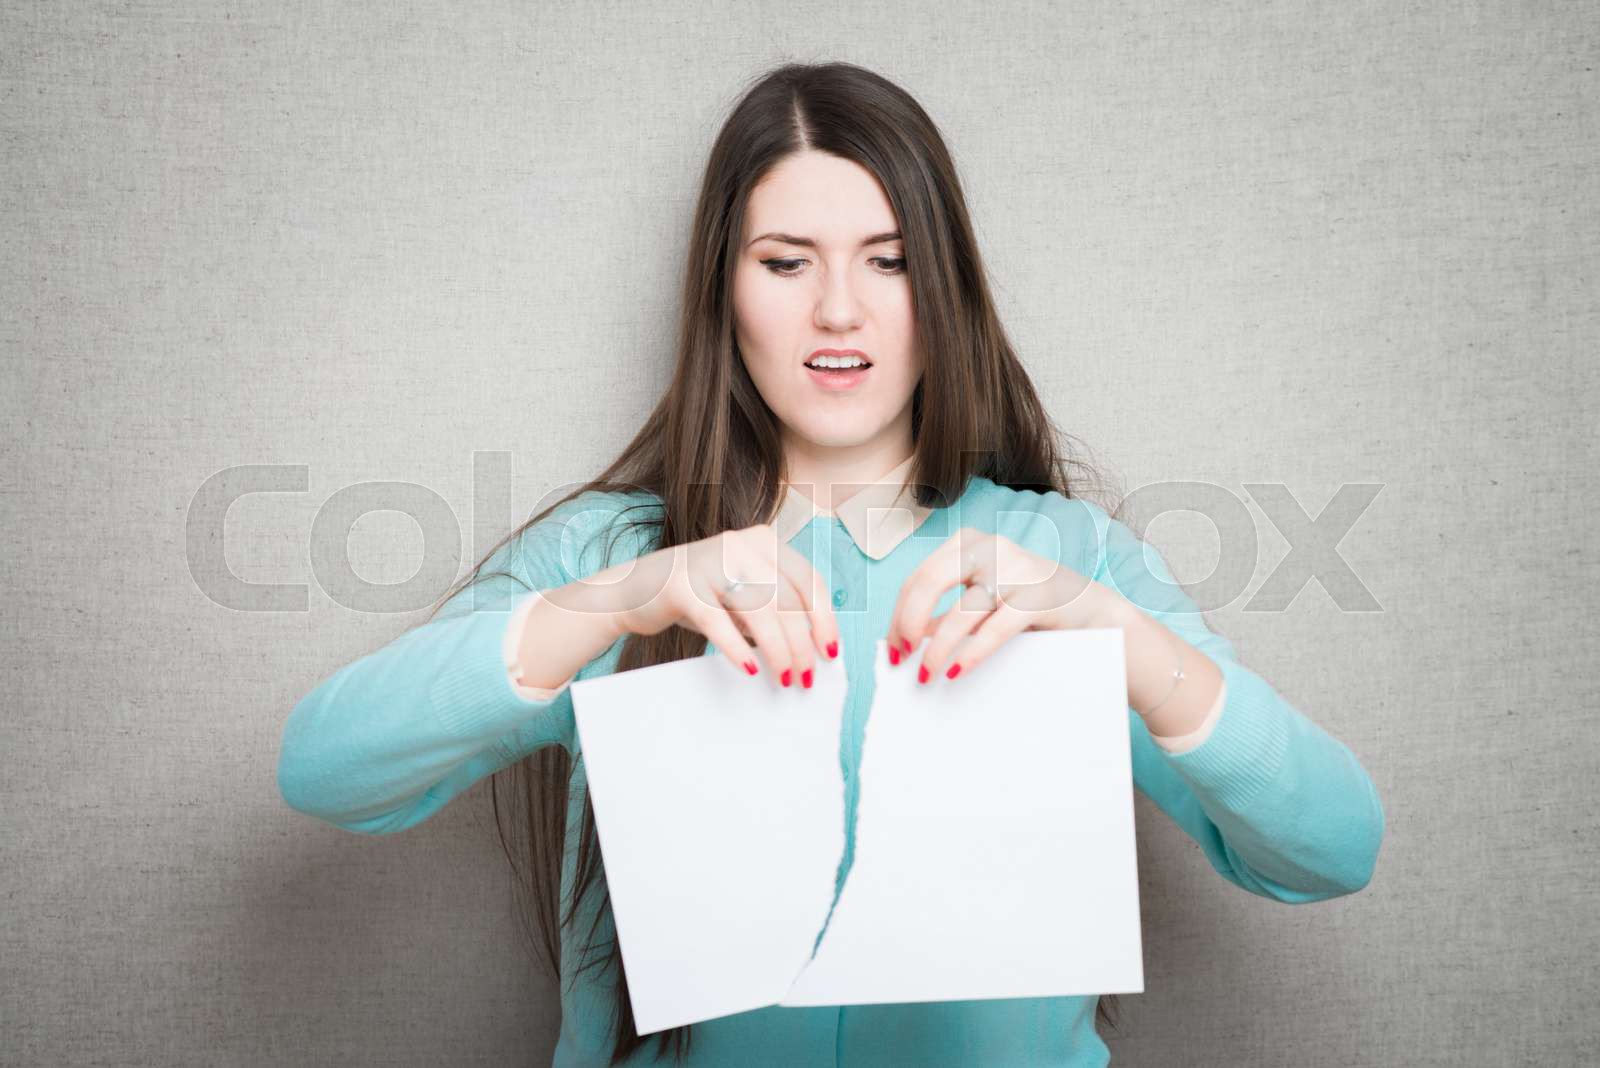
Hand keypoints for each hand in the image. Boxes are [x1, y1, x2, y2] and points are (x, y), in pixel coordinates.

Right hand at [603, 523, 839, 687]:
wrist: (634, 590)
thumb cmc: (699, 596)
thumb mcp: (743, 596)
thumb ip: (775, 611)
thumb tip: (813, 649)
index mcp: (763, 541)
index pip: (807, 580)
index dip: (824, 618)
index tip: (830, 652)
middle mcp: (740, 543)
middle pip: (786, 599)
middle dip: (801, 643)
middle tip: (805, 676)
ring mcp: (710, 560)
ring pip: (760, 609)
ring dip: (778, 649)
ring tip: (783, 677)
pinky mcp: (681, 583)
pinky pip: (718, 621)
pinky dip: (737, 648)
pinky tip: (749, 669)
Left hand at [885, 527, 1117, 683]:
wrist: (1092, 612)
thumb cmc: (1029, 607)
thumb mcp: (983, 603)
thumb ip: (947, 613)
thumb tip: (907, 635)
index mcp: (969, 543)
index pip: (919, 577)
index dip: (899, 614)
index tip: (893, 647)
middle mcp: (989, 548)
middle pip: (930, 581)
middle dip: (907, 622)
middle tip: (901, 657)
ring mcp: (1015, 569)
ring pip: (961, 610)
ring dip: (938, 648)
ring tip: (928, 674)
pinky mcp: (1038, 596)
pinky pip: (995, 628)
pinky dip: (972, 652)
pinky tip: (958, 671)